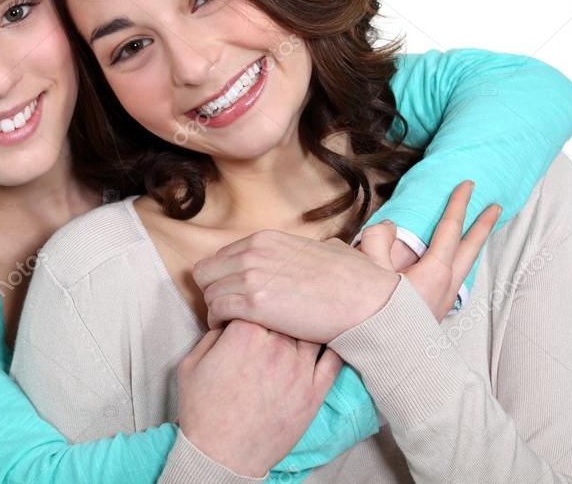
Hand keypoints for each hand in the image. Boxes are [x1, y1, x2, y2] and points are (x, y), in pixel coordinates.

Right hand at [176, 320, 341, 476]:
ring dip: (304, 326)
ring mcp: (299, 369)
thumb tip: (227, 322)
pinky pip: (332, 360)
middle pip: (285, 312)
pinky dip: (331, 347)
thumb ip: (212, 336)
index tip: (245, 312)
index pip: (254, 302)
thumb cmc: (203, 411)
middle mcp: (275, 347)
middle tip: (273, 320)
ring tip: (300, 326)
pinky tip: (326, 342)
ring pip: (311, 331)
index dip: (249, 304)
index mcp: (244, 335)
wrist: (221, 455)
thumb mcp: (191, 364)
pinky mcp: (314, 392)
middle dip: (277, 313)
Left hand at [194, 230, 399, 342]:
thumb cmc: (354, 280)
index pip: (220, 257)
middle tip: (227, 312)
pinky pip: (216, 312)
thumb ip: (313, 249)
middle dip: (213, 293)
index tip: (232, 295)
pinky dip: (219, 324)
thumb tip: (326, 248)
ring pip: (208, 294)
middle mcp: (253, 253)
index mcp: (265, 239)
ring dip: (216, 311)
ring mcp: (252, 276)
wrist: (366, 301)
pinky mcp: (254, 304)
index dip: (223, 279)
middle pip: (205, 273)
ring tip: (230, 326)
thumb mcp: (328, 249)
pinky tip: (233, 332)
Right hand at [360, 180, 501, 319]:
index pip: (450, 229)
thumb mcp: (371, 270)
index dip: (459, 204)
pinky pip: (457, 279)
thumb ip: (378, 240)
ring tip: (479, 233)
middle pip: (471, 248)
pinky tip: (453, 266)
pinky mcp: (436, 312)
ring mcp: (444, 301)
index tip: (468, 185)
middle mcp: (447, 286)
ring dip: (474, 246)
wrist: (386, 358)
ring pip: (466, 265)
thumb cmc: (378, 316)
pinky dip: (461, 263)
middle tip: (495, 206)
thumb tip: (390, 227)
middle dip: (483, 225)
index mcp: (435, 272)